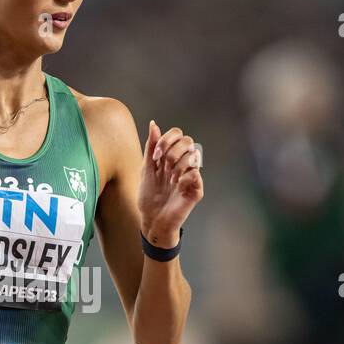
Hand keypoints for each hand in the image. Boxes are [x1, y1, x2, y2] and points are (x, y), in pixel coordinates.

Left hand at [139, 121, 203, 240]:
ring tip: (170, 179)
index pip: (178, 134)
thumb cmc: (149, 197)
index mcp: (171, 157)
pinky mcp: (196, 190)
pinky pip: (196, 174)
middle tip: (163, 165)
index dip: (167, 140)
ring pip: (194, 155)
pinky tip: (177, 186)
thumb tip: (153, 124)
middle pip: (188, 141)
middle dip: (172, 151)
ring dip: (178, 165)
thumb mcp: (146, 169)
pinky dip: (184, 177)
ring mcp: (191, 176)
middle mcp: (183, 164)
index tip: (155, 156)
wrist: (151, 220)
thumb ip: (151, 147)